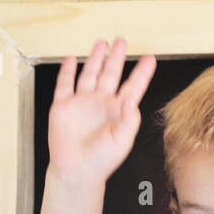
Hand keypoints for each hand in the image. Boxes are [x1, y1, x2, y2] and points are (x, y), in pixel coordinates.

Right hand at [48, 37, 156, 184]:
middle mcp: (101, 104)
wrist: (76, 172)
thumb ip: (128, 119)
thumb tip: (129, 98)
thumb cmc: (101, 161)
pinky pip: (64, 85)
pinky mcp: (63, 107)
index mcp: (118, 111)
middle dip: (116, 57)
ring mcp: (82, 103)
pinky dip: (66, 71)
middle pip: (111, 74)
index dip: (142, 73)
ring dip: (95, 59)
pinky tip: (70, 60)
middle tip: (121, 41)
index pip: (133, 87)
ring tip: (101, 43)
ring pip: (89, 74)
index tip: (150, 59)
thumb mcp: (122, 141)